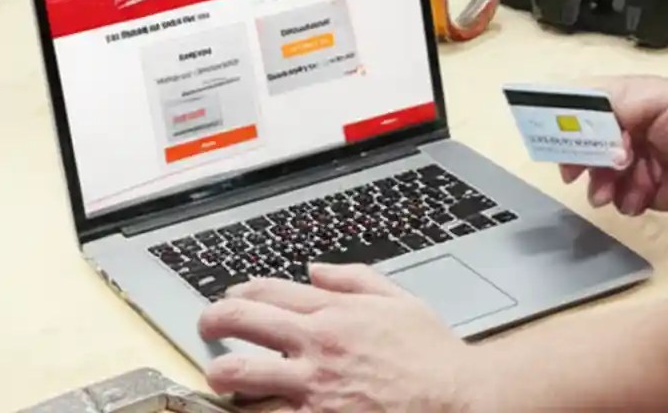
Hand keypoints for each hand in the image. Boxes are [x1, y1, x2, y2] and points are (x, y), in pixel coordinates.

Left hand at [198, 263, 485, 411]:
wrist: (462, 402)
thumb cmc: (435, 358)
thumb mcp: (400, 301)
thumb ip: (353, 279)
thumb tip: (314, 269)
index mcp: (333, 313)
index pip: (266, 291)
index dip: (237, 293)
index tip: (229, 301)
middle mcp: (316, 345)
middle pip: (239, 322)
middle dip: (211, 323)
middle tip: (205, 331)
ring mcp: (312, 388)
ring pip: (239, 376)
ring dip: (222, 376)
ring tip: (220, 380)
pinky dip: (256, 411)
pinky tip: (251, 409)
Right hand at [561, 75, 667, 214]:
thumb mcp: (648, 98)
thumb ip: (606, 107)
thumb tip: (579, 132)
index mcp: (614, 104)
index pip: (571, 110)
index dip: (557, 124)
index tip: (552, 140)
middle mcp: (616, 133)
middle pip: (576, 148)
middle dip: (578, 161)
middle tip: (577, 172)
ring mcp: (626, 164)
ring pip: (593, 178)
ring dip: (600, 184)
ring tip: (614, 189)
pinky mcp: (640, 192)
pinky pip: (617, 200)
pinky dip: (624, 199)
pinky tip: (642, 195)